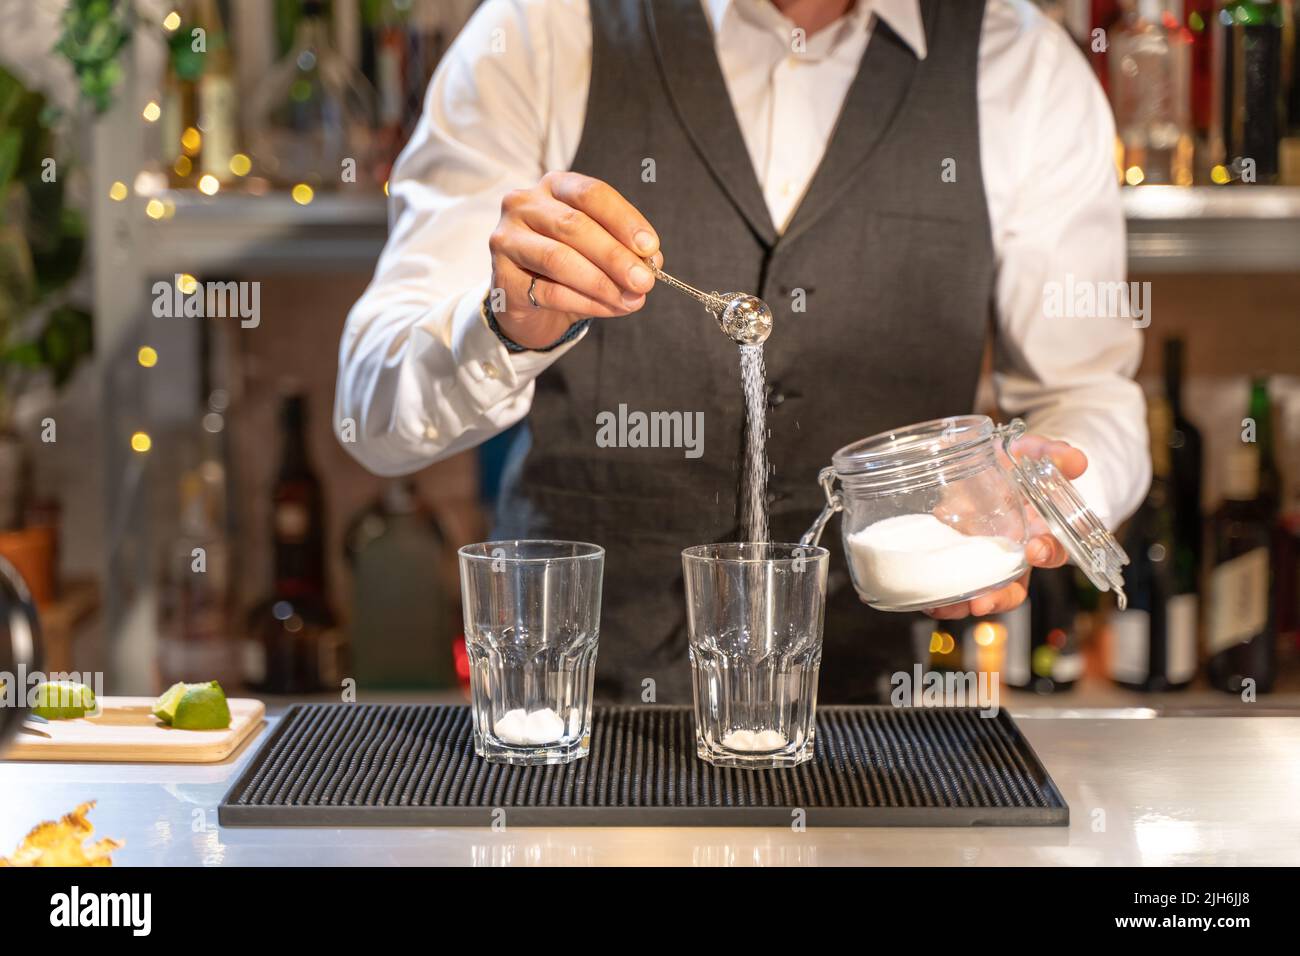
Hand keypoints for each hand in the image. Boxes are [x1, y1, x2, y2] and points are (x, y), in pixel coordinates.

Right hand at [487, 171, 660, 348]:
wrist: (528, 302)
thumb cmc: (569, 266)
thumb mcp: (599, 250)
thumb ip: (624, 249)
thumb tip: (651, 261)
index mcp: (554, 186)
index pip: (592, 194)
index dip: (624, 220)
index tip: (650, 248)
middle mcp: (524, 204)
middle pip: (574, 225)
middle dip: (615, 256)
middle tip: (644, 281)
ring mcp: (507, 239)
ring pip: (559, 259)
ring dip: (601, 282)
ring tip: (631, 299)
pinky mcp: (502, 278)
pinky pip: (550, 291)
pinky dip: (586, 302)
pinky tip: (610, 308)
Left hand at [925, 434, 1086, 619]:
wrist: (986, 465)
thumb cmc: (1016, 464)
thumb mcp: (1032, 452)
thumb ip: (1052, 453)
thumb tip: (1076, 459)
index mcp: (1039, 530)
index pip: (1053, 550)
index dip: (1048, 552)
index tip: (1035, 550)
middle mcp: (1013, 553)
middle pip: (1014, 588)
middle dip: (999, 598)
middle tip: (982, 603)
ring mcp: (984, 560)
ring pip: (979, 594)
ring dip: (963, 605)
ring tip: (944, 607)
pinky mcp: (957, 558)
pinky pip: (951, 584)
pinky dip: (939, 595)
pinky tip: (925, 598)